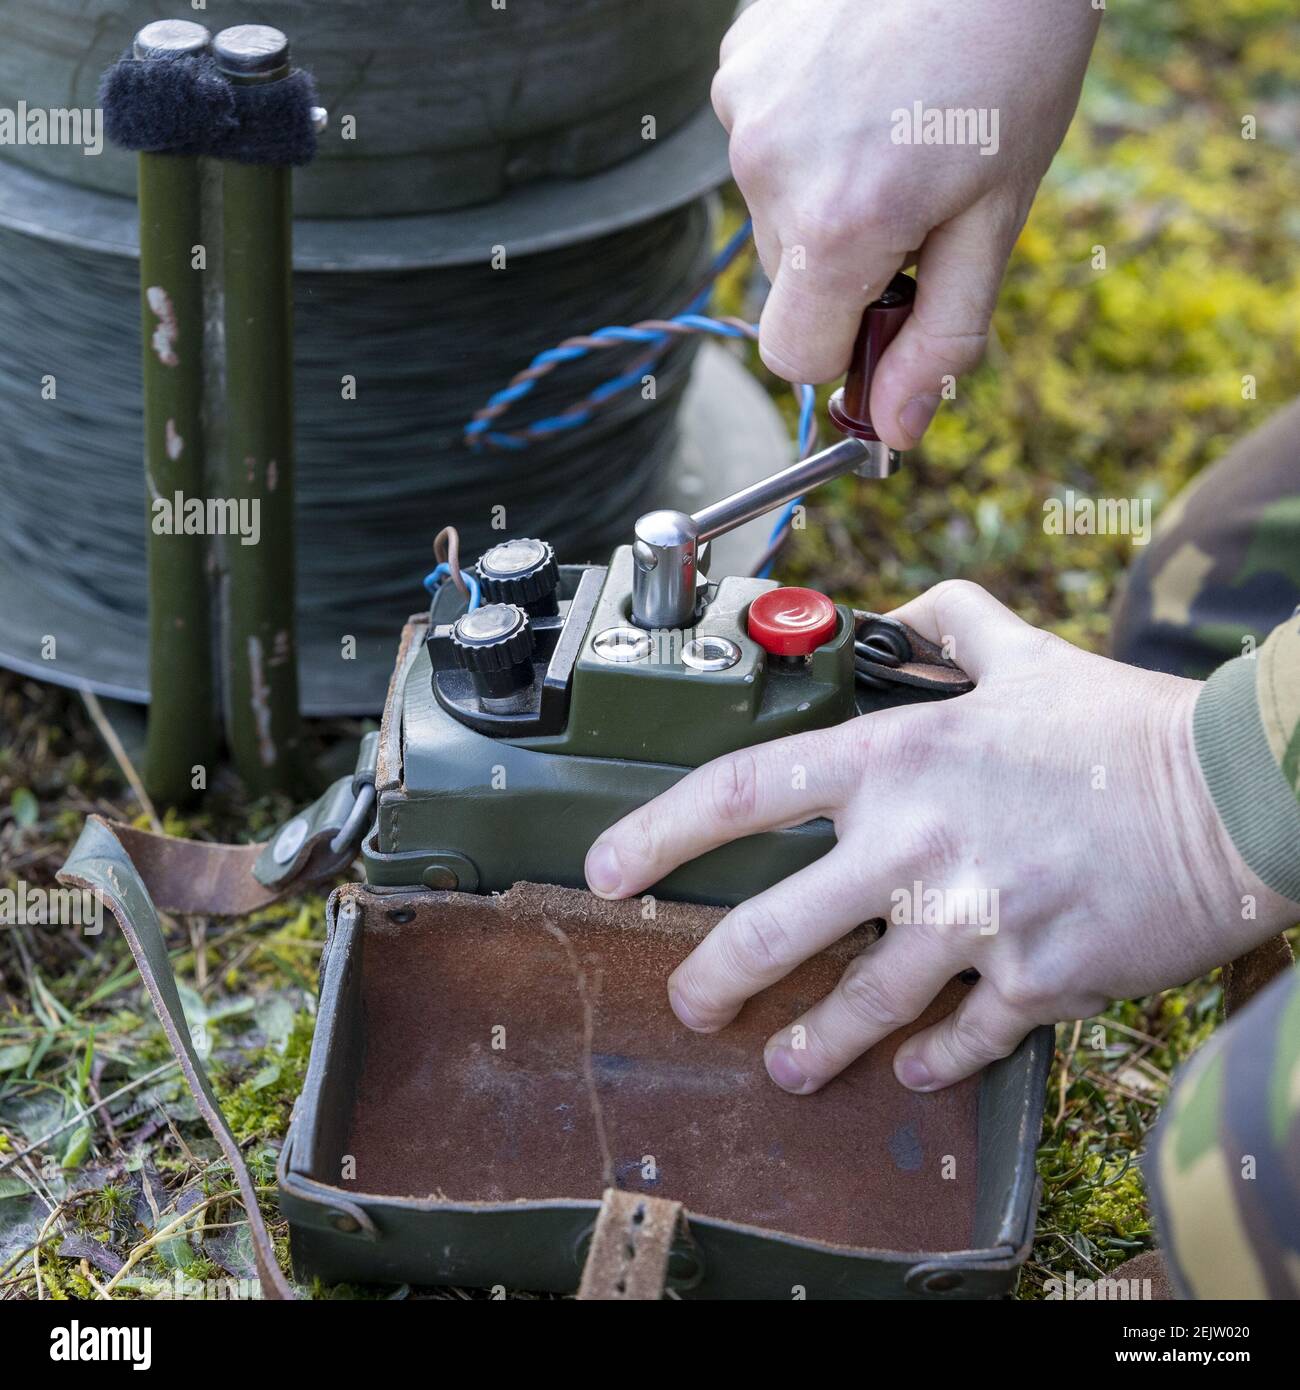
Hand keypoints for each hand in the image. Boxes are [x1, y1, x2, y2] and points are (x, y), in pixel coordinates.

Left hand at [584, 581, 1295, 1093]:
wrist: (1233, 794)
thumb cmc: (1120, 725)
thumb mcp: (1021, 653)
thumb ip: (946, 621)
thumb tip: (902, 614)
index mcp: (895, 760)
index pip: (739, 792)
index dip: (656, 833)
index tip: (609, 867)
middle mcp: (915, 844)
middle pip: (775, 929)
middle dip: (715, 978)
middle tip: (692, 1001)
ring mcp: (972, 922)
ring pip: (859, 1006)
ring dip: (814, 1044)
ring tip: (788, 1064)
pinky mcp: (1033, 982)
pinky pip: (961, 1040)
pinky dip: (932, 1060)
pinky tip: (914, 1067)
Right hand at [712, 0, 1100, 445]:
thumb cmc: (1014, 56)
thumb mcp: (997, 214)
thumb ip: (943, 336)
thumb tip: (895, 432)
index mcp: (837, 226)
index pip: (793, 357)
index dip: (846, 346)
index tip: (893, 306)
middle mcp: (769, 174)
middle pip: (790, 285)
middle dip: (847, 264)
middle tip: (917, 192)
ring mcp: (742, 113)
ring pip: (774, 212)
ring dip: (824, 195)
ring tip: (891, 121)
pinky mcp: (734, 64)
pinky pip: (761, 143)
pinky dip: (805, 134)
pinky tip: (858, 81)